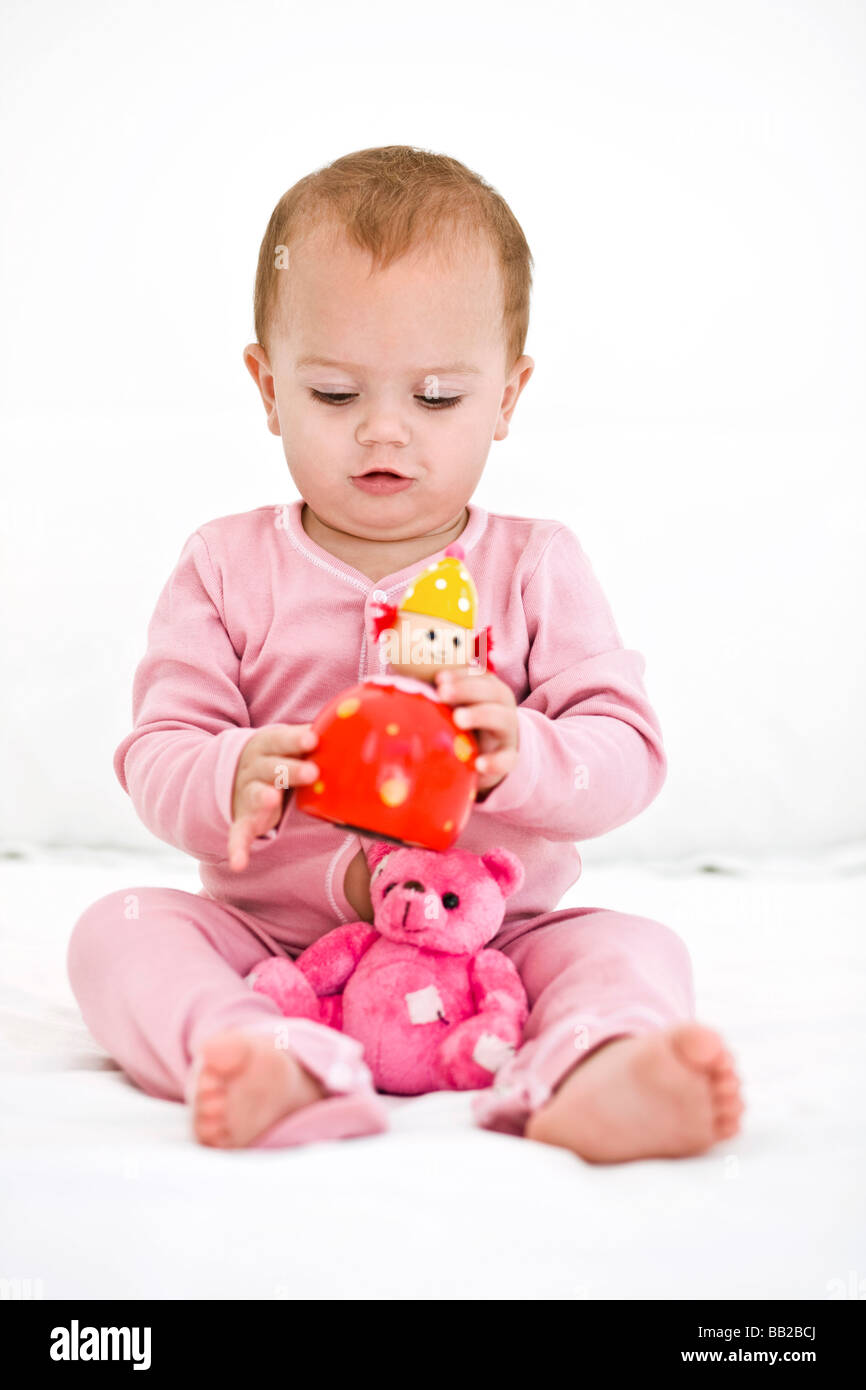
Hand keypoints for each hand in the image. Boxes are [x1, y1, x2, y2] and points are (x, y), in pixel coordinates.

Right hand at [228, 723, 318, 871]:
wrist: (235, 777)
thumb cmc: (276, 759)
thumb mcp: (288, 745)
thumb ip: (311, 739)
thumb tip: (350, 727)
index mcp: (267, 745)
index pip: (280, 739)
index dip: (295, 739)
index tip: (312, 739)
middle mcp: (254, 768)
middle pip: (271, 766)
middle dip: (290, 769)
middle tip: (312, 772)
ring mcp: (248, 794)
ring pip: (256, 793)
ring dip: (263, 797)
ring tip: (272, 800)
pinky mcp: (244, 819)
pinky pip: (238, 833)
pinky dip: (237, 847)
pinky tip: (239, 863)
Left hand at [434, 667, 518, 795]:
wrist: (494, 754)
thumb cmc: (465, 724)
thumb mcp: (454, 707)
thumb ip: (435, 696)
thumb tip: (392, 684)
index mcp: (488, 688)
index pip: (478, 675)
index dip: (459, 675)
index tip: (438, 678)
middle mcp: (501, 706)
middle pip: (491, 692)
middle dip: (466, 690)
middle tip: (443, 693)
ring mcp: (507, 732)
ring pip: (501, 719)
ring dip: (480, 715)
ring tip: (459, 719)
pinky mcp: (509, 757)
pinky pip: (507, 759)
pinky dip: (494, 761)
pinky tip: (479, 763)